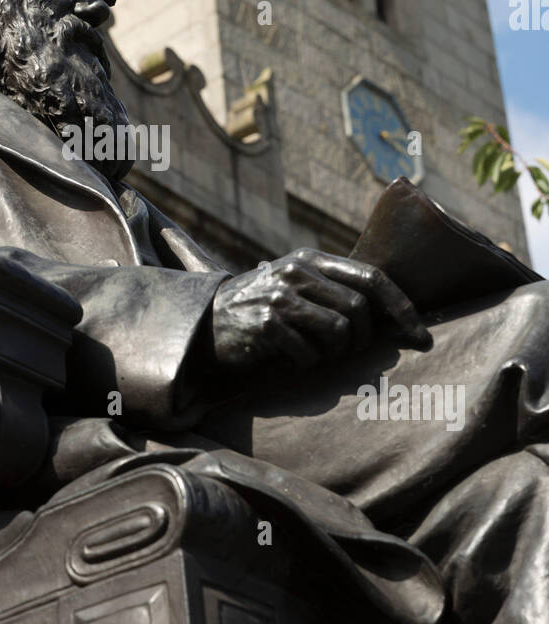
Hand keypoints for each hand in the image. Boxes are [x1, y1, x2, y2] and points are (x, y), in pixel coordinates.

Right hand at [211, 247, 429, 371]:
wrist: (203, 323)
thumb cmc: (260, 310)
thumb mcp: (296, 287)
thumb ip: (335, 292)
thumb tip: (396, 320)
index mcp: (310, 260)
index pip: (372, 278)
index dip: (402, 309)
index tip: (421, 337)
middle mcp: (297, 272)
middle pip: (360, 311)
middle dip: (359, 340)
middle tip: (339, 349)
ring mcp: (281, 297)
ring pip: (339, 334)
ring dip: (330, 354)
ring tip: (305, 350)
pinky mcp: (267, 325)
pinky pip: (309, 356)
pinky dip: (301, 364)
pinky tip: (281, 356)